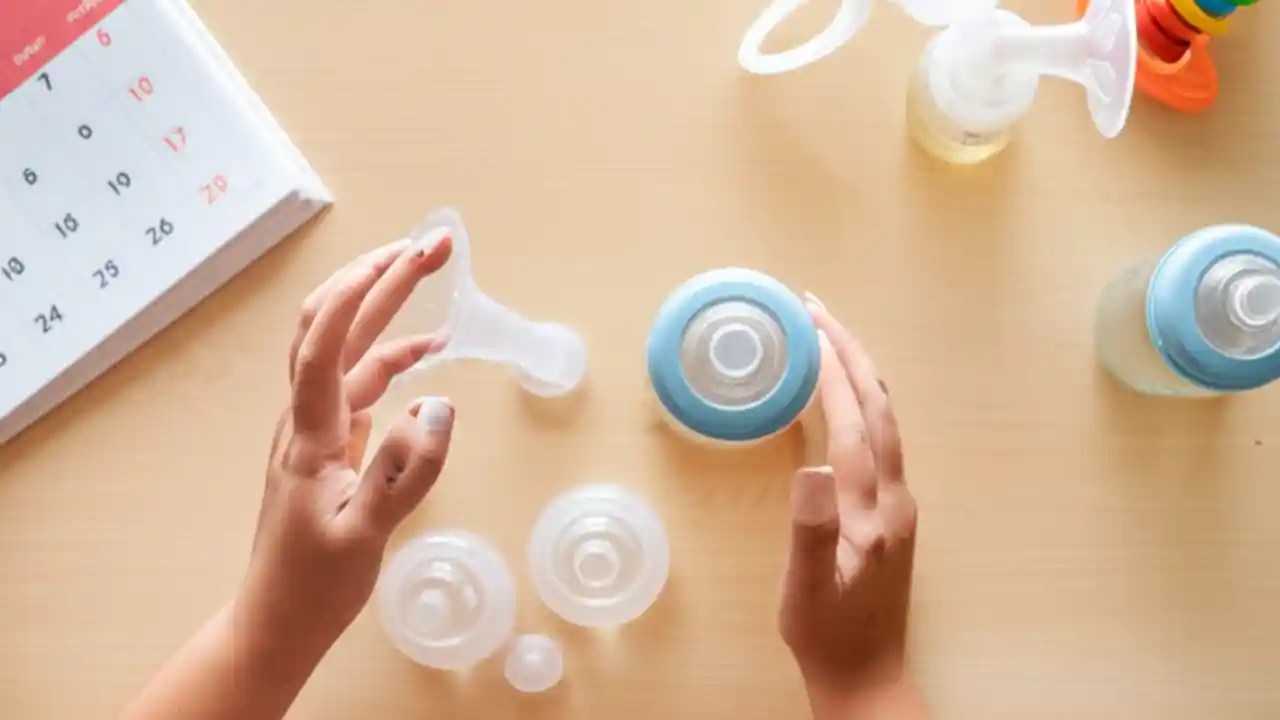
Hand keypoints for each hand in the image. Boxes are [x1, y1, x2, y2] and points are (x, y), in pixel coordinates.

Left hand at [238, 233, 456, 648]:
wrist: (277, 620)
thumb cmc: (314, 583)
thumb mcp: (364, 533)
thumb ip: (404, 472)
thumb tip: (439, 405)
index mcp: (311, 435)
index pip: (325, 347)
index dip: (356, 296)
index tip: (401, 257)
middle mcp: (309, 419)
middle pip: (333, 328)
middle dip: (379, 278)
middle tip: (431, 244)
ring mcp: (319, 429)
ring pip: (347, 349)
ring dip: (386, 307)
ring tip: (430, 271)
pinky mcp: (333, 444)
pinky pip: (362, 383)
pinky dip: (395, 357)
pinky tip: (427, 352)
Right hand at [781, 296, 922, 719]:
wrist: (868, 676)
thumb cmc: (826, 634)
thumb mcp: (805, 590)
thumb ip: (810, 531)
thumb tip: (810, 468)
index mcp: (871, 511)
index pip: (853, 424)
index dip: (832, 372)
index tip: (811, 326)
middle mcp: (894, 498)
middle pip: (878, 408)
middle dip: (850, 352)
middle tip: (816, 309)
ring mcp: (898, 504)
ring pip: (885, 420)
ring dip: (860, 371)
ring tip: (830, 337)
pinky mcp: (892, 513)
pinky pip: (881, 439)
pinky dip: (861, 403)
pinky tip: (843, 401)